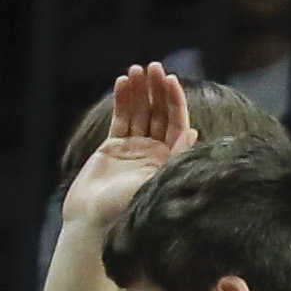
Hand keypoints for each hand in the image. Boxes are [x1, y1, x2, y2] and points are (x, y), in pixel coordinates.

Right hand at [60, 64, 194, 229]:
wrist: (96, 223)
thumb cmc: (129, 210)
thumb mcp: (158, 182)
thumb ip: (176, 156)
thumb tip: (195, 130)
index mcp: (171, 161)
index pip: (177, 124)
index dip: (175, 101)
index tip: (171, 81)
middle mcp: (156, 154)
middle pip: (159, 114)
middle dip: (157, 90)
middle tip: (154, 67)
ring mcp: (135, 149)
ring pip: (140, 113)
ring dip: (139, 90)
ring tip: (136, 70)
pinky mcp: (114, 148)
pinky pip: (121, 119)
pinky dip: (122, 100)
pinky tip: (123, 82)